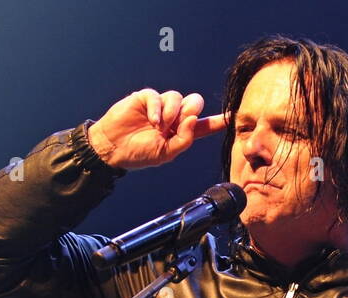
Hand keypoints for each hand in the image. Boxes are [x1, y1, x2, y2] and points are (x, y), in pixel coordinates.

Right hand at [88, 89, 225, 170]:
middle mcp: (174, 117)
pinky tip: (152, 120)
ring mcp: (160, 106)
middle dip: (191, 110)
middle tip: (180, 122)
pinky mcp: (146, 98)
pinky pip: (158, 96)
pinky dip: (157, 108)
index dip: (218, 121)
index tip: (233, 117)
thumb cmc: (139, 153)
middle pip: (195, 102)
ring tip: (158, 127)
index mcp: (181, 132)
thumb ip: (184, 139)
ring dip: (171, 113)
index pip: (204, 125)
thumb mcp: (166, 153)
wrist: (114, 148)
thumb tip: (193, 119)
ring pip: (177, 98)